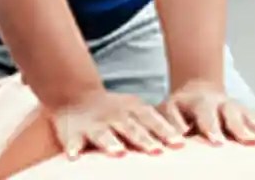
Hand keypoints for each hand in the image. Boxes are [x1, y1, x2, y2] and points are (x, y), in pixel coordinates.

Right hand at [50, 89, 184, 159]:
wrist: (76, 96)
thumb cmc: (116, 111)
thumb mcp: (136, 112)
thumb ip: (155, 127)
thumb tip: (181, 145)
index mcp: (134, 109)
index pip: (153, 120)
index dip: (166, 131)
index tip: (179, 144)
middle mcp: (116, 115)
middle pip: (132, 128)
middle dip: (145, 140)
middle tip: (157, 152)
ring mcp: (94, 123)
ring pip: (104, 134)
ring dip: (112, 143)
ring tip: (120, 154)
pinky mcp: (73, 132)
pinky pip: (72, 141)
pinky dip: (73, 148)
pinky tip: (74, 157)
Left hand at [159, 80, 254, 146]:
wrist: (197, 89)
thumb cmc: (179, 107)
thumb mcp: (166, 110)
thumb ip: (170, 123)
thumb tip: (176, 139)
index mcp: (202, 103)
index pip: (207, 117)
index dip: (213, 129)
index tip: (217, 144)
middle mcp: (224, 104)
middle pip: (235, 118)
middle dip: (243, 130)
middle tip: (251, 142)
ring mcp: (239, 108)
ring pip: (253, 118)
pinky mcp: (250, 114)